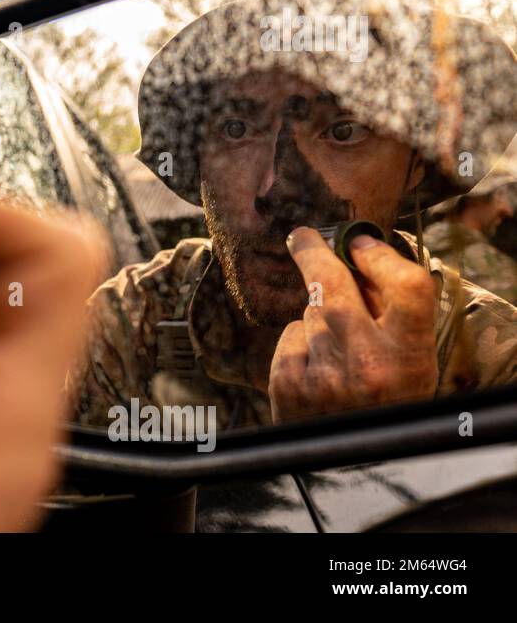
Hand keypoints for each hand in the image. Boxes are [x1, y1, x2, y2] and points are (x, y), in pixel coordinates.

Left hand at [268, 227, 437, 421]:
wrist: (352, 465)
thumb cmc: (390, 401)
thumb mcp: (413, 362)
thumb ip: (395, 314)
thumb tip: (358, 255)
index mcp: (407, 360)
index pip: (406, 287)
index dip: (381, 256)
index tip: (360, 243)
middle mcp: (364, 367)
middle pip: (333, 286)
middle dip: (314, 254)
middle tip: (303, 236)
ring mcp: (320, 377)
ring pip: (309, 316)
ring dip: (320, 320)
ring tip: (338, 352)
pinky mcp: (287, 385)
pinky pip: (290, 338)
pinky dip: (301, 343)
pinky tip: (317, 369)